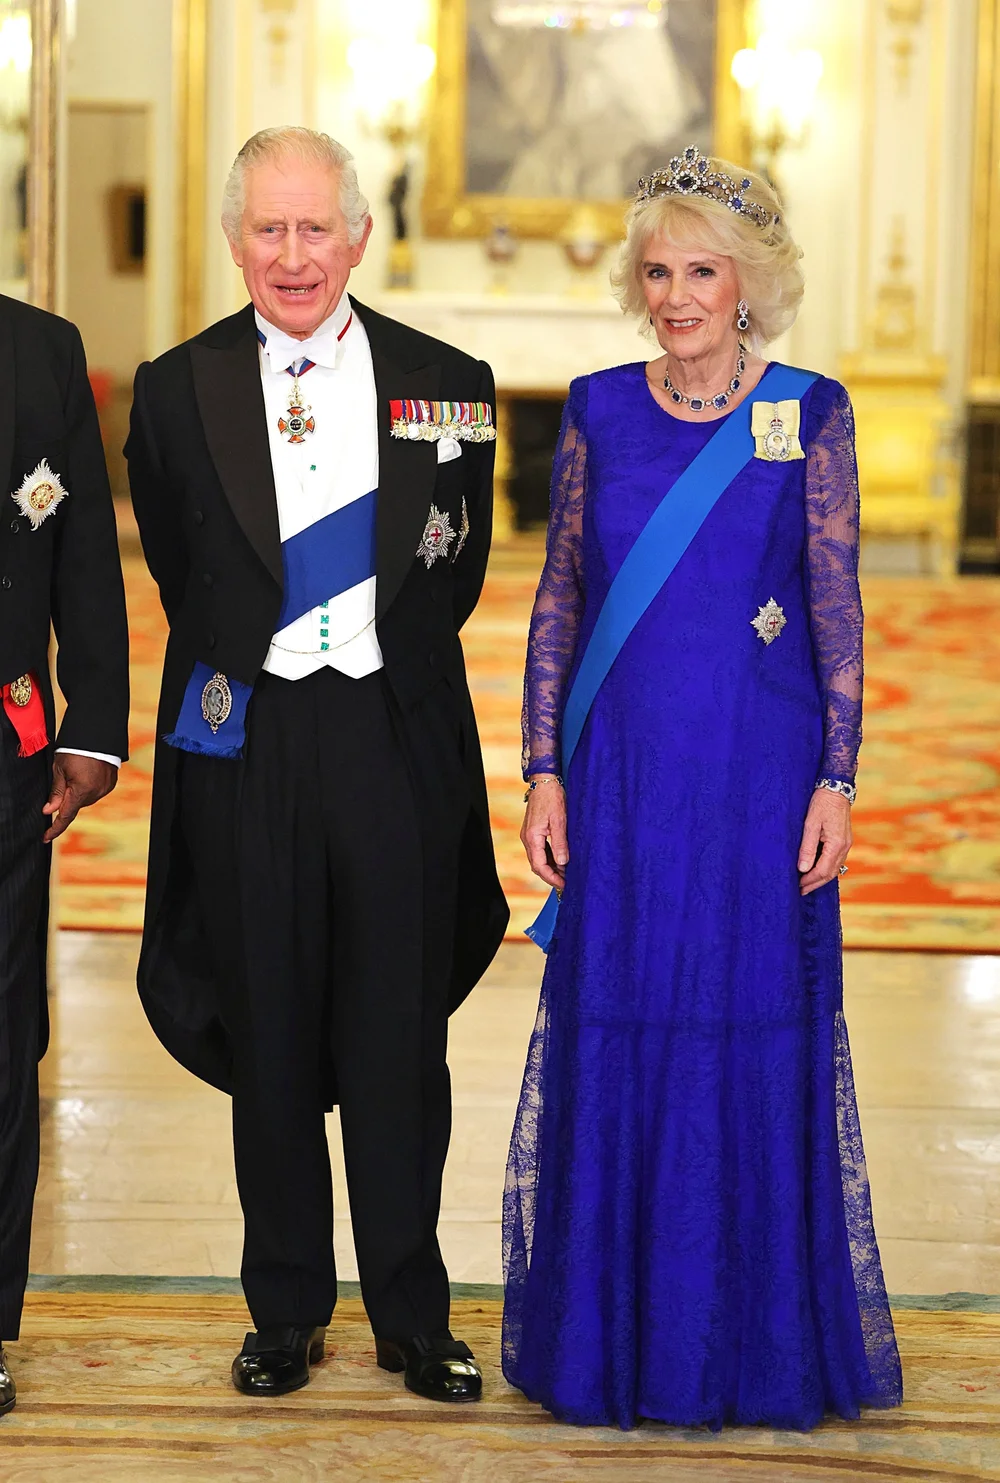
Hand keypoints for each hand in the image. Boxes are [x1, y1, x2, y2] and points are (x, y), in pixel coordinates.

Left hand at [42, 755, 117, 842]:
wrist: (97, 736)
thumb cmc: (75, 750)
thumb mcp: (59, 770)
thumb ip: (56, 793)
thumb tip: (49, 810)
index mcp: (81, 790)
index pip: (65, 816)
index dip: (54, 828)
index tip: (46, 837)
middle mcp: (95, 793)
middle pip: (75, 805)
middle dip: (67, 798)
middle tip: (64, 779)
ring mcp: (104, 789)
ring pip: (86, 798)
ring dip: (78, 792)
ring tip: (78, 772)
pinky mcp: (110, 784)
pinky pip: (95, 792)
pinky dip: (88, 787)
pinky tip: (87, 774)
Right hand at [520, 776, 568, 890]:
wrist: (544, 781)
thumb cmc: (552, 798)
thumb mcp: (560, 821)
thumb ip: (560, 843)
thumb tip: (563, 863)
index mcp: (532, 837)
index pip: (539, 865)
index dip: (551, 878)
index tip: (564, 884)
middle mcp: (527, 838)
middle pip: (537, 865)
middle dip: (551, 876)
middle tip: (567, 883)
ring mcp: (529, 835)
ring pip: (538, 859)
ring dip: (551, 868)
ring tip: (566, 874)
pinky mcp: (533, 832)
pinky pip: (540, 851)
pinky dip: (550, 858)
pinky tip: (561, 861)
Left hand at [797, 788, 851, 896]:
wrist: (836, 788)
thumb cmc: (822, 803)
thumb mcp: (811, 824)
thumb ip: (807, 847)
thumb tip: (803, 869)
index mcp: (837, 844)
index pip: (823, 870)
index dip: (809, 881)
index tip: (797, 886)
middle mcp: (844, 847)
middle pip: (830, 873)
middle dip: (815, 883)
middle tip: (800, 891)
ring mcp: (846, 844)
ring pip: (834, 868)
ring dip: (820, 878)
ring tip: (806, 884)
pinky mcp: (844, 840)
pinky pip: (836, 860)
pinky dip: (825, 869)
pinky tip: (816, 870)